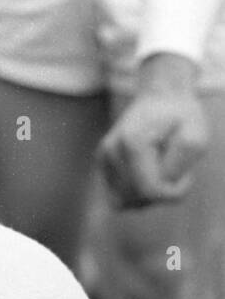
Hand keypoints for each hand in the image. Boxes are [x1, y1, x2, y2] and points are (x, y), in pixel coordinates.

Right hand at [98, 58, 207, 207]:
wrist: (160, 98)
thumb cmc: (181, 116)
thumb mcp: (195, 138)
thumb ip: (177, 168)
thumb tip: (155, 191)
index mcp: (133, 144)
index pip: (151, 191)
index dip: (176, 191)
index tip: (187, 173)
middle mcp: (111, 151)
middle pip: (137, 199)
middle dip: (162, 193)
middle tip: (176, 170)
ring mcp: (104, 158)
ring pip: (125, 201)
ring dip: (149, 193)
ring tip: (161, 169)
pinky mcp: (103, 163)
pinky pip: (120, 195)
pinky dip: (139, 191)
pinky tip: (149, 171)